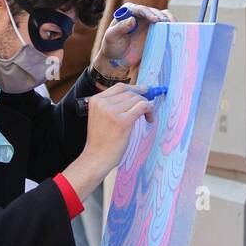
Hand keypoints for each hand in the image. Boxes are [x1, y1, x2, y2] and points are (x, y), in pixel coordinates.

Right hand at [62, 83, 153, 199]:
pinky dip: (150, 110)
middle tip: (148, 107)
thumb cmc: (101, 141)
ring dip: (146, 106)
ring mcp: (112, 112)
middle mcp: (103, 103)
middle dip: (142, 98)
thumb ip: (111, 105)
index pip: (120, 87)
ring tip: (147, 117)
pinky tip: (150, 118)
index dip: (135, 88)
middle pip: (130, 92)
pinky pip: (142, 107)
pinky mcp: (123, 122)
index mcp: (96, 100)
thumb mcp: (100, 117)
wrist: (96, 158)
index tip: (144, 91)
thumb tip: (136, 95)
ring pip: (137, 99)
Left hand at [96, 2, 173, 73]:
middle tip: (167, 25)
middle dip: (161, 17)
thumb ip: (120, 28)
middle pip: (154, 12)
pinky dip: (170, 28)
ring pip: (162, 17)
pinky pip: (164, 27)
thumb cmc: (111, 46)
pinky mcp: (154, 31)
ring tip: (173, 27)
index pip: (140, 9)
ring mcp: (148, 22)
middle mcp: (140, 13)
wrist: (117, 58)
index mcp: (128, 10)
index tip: (155, 20)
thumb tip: (133, 20)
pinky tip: (174, 32)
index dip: (149, 13)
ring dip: (168, 21)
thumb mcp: (111, 36)